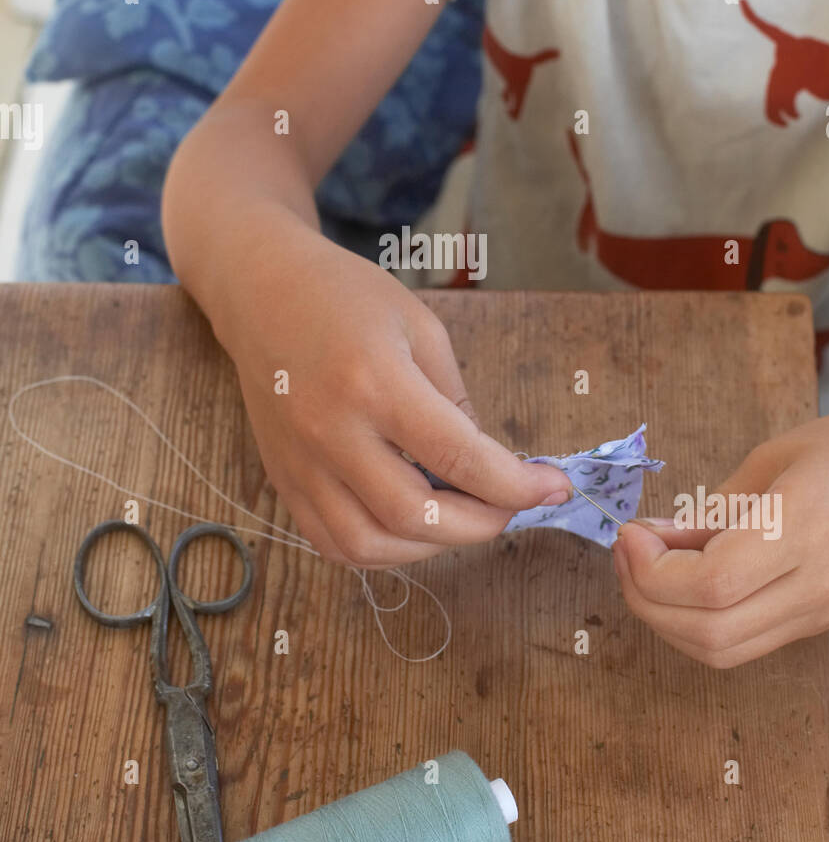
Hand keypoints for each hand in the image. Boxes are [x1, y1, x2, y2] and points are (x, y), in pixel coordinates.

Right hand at [223, 225, 572, 566]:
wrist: (261, 291)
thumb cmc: (345, 296)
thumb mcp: (421, 329)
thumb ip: (456, 402)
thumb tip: (487, 467)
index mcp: (375, 382)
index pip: (458, 459)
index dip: (515, 484)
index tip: (553, 486)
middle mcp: (331, 432)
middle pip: (414, 516)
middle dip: (481, 524)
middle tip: (510, 506)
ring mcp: (300, 464)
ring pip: (370, 545)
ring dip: (431, 547)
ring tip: (463, 518)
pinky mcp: (282, 481)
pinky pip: (334, 543)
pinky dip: (382, 550)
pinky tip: (413, 527)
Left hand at [612, 412, 828, 666]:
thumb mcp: (773, 458)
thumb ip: (709, 508)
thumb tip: (647, 540)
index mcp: (808, 526)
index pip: (714, 583)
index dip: (654, 571)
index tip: (630, 535)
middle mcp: (819, 582)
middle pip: (712, 631)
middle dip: (647, 599)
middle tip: (626, 553)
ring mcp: (822, 611)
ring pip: (724, 651)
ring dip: (666, 620)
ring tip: (643, 570)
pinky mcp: (818, 622)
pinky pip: (743, 644)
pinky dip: (695, 624)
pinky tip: (679, 586)